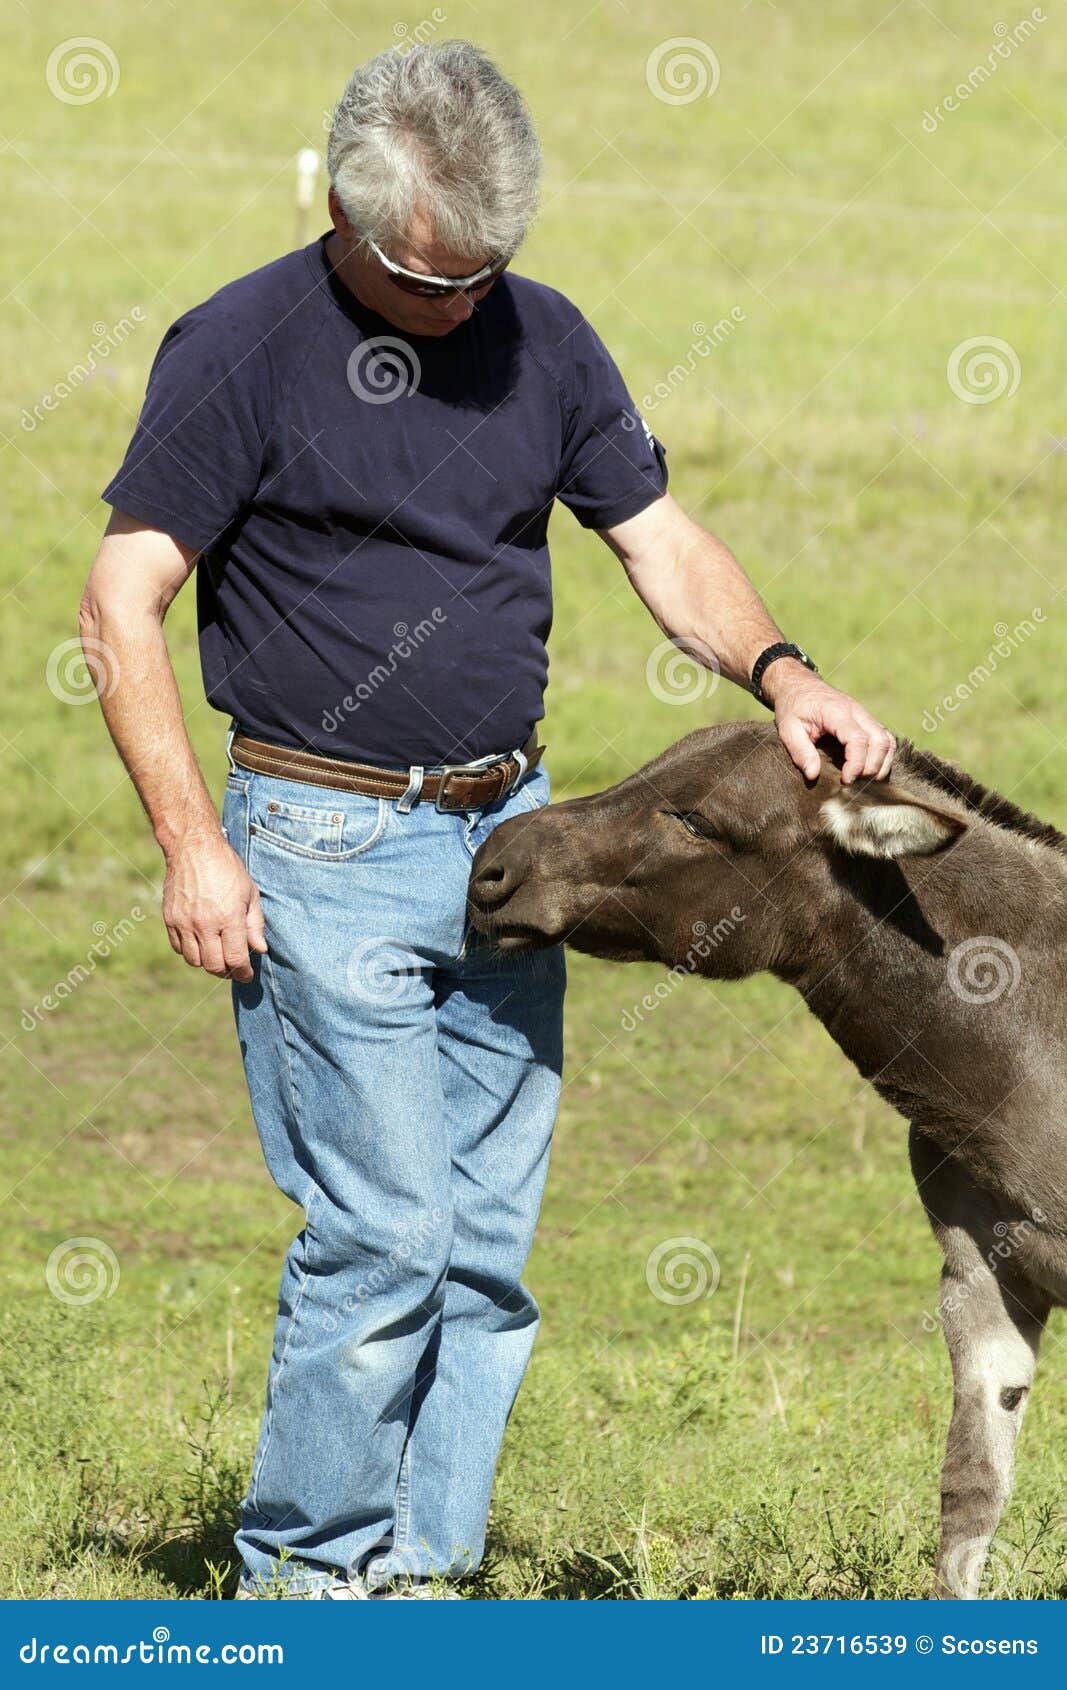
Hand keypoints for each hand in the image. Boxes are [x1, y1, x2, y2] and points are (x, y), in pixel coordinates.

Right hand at [162, 831, 266, 980]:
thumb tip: (259, 950)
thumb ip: (254, 924)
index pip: (235, 959)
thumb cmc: (227, 868)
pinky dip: (190, 951)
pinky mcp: (170, 919)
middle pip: (214, 966)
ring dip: (207, 962)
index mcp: (229, 917)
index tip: (247, 975)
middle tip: (234, 968)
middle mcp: (205, 923)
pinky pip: (179, 948)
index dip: (243, 973)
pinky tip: (201, 942)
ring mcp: (184, 922)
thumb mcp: (250, 893)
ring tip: (217, 954)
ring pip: (194, 961)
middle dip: (227, 971)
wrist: (193, 847)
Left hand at [763, 660, 895, 783]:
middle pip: (879, 740)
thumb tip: (813, 775)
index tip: (846, 780)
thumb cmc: (792, 708)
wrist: (799, 686)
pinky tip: (871, 770)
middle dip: (872, 766)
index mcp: (836, 711)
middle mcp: (856, 711)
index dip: (856, 764)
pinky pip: (884, 738)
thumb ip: (800, 751)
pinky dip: (883, 756)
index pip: (857, 739)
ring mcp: (864, 715)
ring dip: (882, 763)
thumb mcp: (787, 729)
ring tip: (866, 780)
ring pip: (887, 739)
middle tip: (855, 783)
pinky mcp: (866, 720)